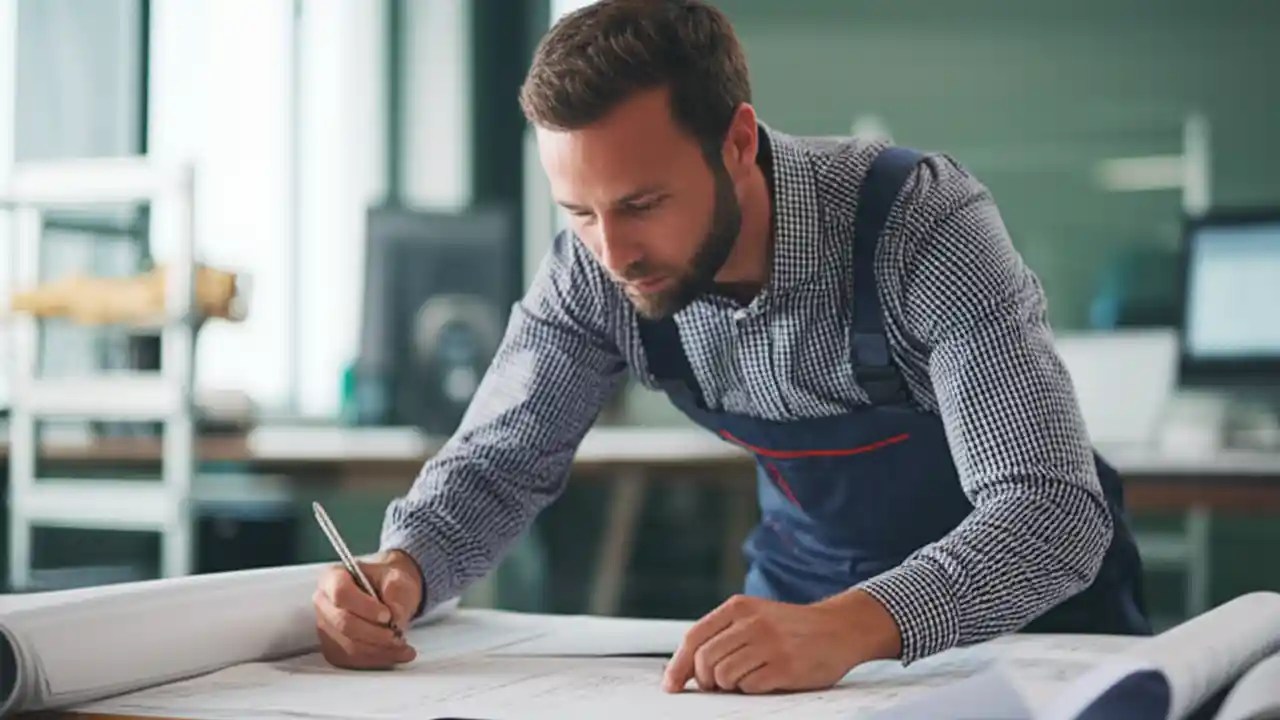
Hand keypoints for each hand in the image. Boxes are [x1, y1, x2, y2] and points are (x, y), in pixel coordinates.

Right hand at [313, 549, 423, 668]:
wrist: (387, 596)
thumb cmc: (388, 584)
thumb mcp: (397, 578)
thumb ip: (396, 592)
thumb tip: (396, 617)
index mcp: (333, 578)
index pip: (341, 593)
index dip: (364, 607)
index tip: (387, 615)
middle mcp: (323, 603)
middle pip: (343, 623)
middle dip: (374, 633)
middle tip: (398, 634)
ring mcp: (325, 628)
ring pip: (348, 646)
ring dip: (379, 649)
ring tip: (403, 645)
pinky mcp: (333, 649)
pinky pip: (352, 660)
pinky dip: (378, 659)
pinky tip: (397, 654)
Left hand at [662, 589, 901, 693]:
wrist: (838, 628)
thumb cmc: (788, 628)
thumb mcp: (754, 617)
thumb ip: (722, 634)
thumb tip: (685, 670)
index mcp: (738, 607)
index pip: (693, 638)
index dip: (678, 666)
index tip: (671, 686)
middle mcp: (751, 623)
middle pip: (704, 661)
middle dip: (705, 680)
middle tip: (717, 685)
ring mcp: (769, 644)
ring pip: (724, 676)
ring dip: (729, 685)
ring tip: (745, 678)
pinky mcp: (786, 666)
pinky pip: (750, 687)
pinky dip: (751, 689)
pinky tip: (765, 680)